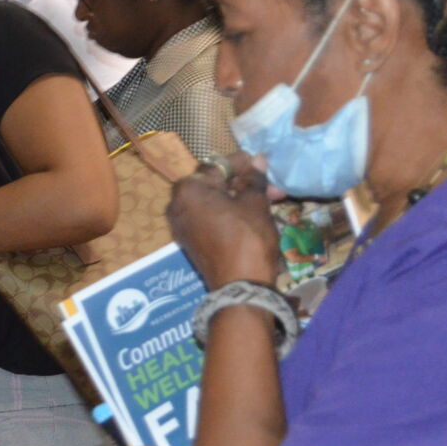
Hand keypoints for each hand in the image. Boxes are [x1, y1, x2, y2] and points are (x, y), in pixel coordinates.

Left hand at [166, 156, 281, 288]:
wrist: (240, 286)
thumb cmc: (248, 237)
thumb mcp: (255, 203)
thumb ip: (253, 179)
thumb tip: (257, 160)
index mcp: (188, 189)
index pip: (217, 166)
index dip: (242, 163)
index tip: (261, 163)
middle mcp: (176, 204)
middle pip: (213, 184)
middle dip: (242, 183)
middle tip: (270, 186)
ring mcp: (180, 224)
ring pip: (213, 202)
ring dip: (238, 198)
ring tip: (268, 200)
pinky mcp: (189, 240)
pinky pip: (208, 217)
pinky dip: (227, 213)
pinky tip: (251, 213)